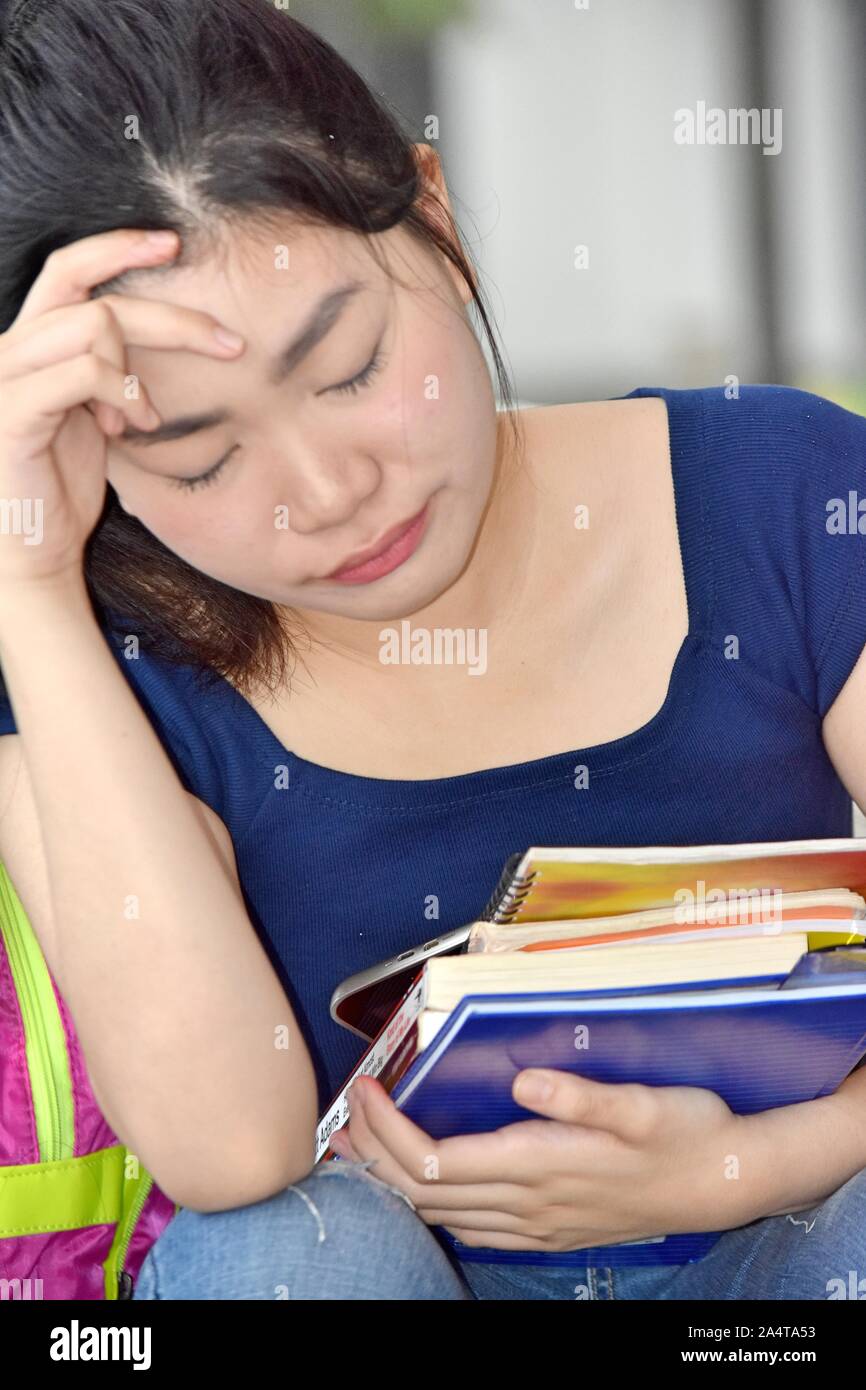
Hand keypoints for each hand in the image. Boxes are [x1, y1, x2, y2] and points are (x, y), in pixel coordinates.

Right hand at [0, 227, 245, 589]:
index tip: (174, 243)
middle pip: (95, 296)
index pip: (69, 270)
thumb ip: (113, 373)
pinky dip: (120, 394)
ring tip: (146, 420)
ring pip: (91, 327)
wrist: (30, 552)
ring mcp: (4, 378)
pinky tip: (128, 429)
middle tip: (230, 344)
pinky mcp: (10, 413)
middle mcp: (9, 350)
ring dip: (138, 372)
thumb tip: (162, 342)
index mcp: (30, 345)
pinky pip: (80, 373)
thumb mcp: (97, 418)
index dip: (118, 248)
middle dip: (172, 317)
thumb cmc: (62, 488)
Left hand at [329, 1069, 752, 1251]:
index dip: (389, 1131)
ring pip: (443, 1215)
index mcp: (540, 1164)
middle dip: (374, 1153)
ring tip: (364, 1145)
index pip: (436, 1161)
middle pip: (425, 1192)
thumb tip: (526, 1081)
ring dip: (394, 1180)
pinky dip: (433, 1206)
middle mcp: (530, 1203)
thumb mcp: (641, 1103)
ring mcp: (538, 1224)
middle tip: (344, 1115)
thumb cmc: (684, 1132)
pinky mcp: (549, 1232)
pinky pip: (474, 1230)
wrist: (723, 1183)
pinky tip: (425, 1187)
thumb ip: (581, 1095)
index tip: (365, 1091)